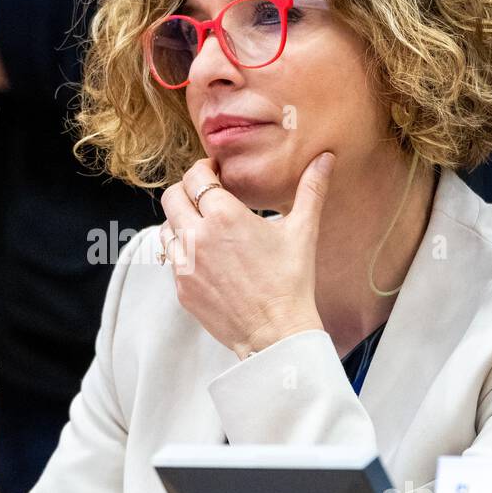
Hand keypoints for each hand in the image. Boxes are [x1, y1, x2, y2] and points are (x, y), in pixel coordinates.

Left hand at [158, 152, 333, 359]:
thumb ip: (311, 190)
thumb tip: (325, 159)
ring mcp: (185, 264)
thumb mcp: (302, 232)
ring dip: (180, 221)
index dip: (203, 169)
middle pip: (172, 197)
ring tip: (203, 226)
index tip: (213, 172)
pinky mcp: (182, 288)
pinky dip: (182, 251)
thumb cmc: (291, 283)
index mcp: (224, 216)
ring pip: (166, 228)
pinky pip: (171, 259)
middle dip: (186, 190)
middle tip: (203, 194)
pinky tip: (205, 256)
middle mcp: (198, 236)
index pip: (195, 176)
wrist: (276, 333)